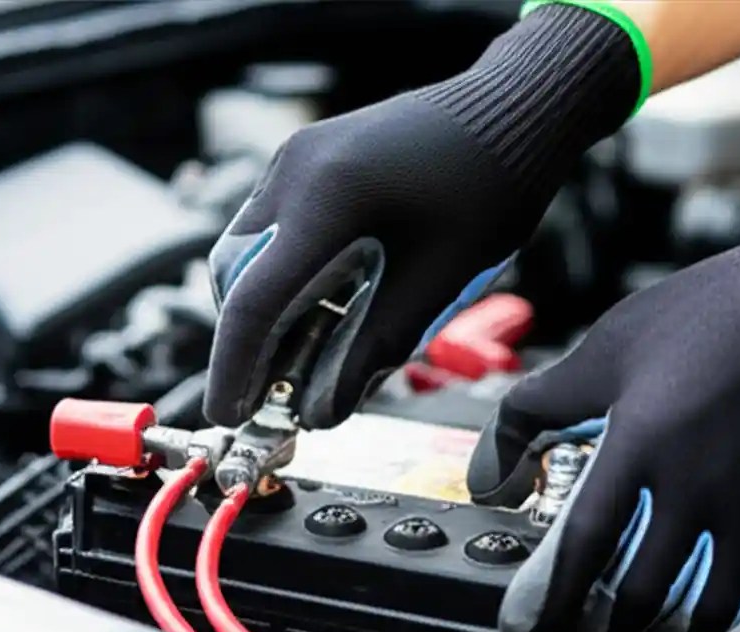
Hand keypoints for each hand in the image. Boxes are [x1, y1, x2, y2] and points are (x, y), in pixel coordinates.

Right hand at [204, 93, 528, 429]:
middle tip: (272, 392)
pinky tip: (321, 304)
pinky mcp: (307, 157)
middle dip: (246, 338)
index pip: (254, 300)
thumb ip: (373, 350)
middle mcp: (295, 170)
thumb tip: (323, 411)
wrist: (511, 110)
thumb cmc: (490, 188)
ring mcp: (296, 157)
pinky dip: (283, 273)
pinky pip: (272, 225)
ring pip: (247, 251)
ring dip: (264, 306)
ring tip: (302, 354)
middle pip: (235, 275)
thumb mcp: (437, 282)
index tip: (228, 414)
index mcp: (327, 198)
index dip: (235, 368)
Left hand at [469, 170, 739, 631]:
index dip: (549, 603)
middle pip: (638, 595)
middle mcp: (695, 489)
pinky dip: (727, 607)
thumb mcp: (604, 347)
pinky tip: (708, 607)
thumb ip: (535, 411)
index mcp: (639, 445)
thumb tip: (490, 477)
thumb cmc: (713, 313)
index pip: (582, 548)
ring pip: (703, 606)